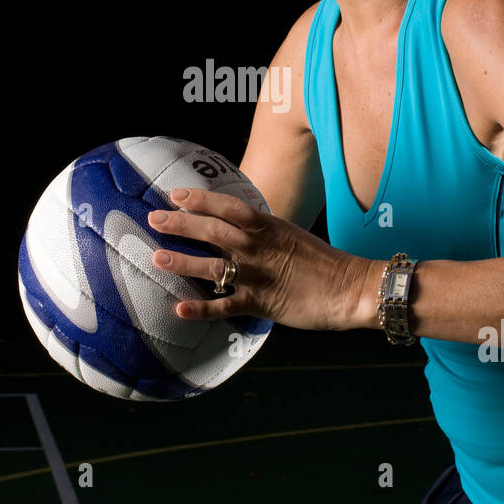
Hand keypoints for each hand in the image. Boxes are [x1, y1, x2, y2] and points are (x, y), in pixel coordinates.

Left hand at [146, 187, 373, 330]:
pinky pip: (226, 307)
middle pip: (213, 230)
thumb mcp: (291, 236)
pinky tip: (179, 308)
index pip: (228, 206)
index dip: (200, 199)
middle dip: (181, 224)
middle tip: (153, 220)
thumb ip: (263, 233)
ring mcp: (258, 275)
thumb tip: (237, 228)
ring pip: (213, 266)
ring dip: (183, 261)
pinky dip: (201, 309)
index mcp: (268, 227)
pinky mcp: (261, 303)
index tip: (175, 194)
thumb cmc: (322, 262)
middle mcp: (259, 248)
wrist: (350, 287)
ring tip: (157, 258)